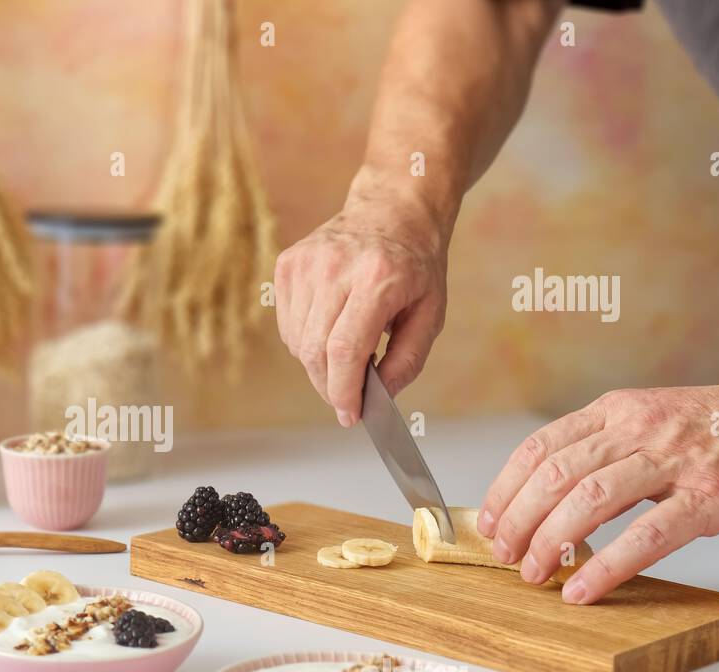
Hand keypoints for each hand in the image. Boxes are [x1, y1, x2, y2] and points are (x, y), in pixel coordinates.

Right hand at [274, 181, 448, 425]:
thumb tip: (380, 396)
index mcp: (377, 278)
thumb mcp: (431, 312)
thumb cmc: (415, 265)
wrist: (392, 209)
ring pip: (296, 343)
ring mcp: (305, 263)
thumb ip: (408, 359)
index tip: (350, 415)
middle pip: (315, 351)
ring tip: (344, 356)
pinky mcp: (287, 263)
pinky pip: (287, 325)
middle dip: (329, 386)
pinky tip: (328, 329)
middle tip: (347, 399)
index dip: (344, 390)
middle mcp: (334, 267)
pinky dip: (304, 342)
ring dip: (317, 365)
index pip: (345, 349)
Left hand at [477, 376, 718, 603]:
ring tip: (532, 574)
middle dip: (519, 520)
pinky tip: (583, 589)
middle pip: (555, 475)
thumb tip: (542, 497)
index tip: (488, 521)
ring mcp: (673, 462)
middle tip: (503, 554)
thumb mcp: (645, 420)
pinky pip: (646, 536)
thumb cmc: (710, 430)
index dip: (505, 488)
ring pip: (591, 500)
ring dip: (551, 541)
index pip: (540, 447)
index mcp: (615, 411)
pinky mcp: (707, 498)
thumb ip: (598, 448)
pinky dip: (607, 567)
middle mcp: (637, 430)